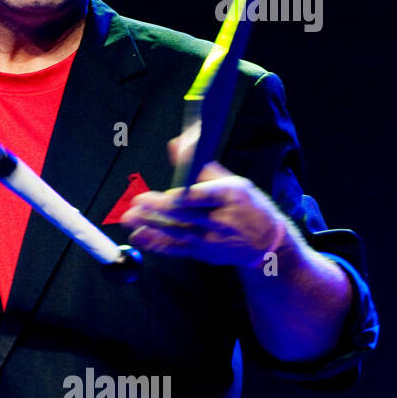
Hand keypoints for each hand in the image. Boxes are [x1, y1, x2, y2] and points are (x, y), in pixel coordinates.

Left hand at [117, 136, 288, 268]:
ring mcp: (211, 240)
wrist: (267, 243)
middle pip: (187, 215)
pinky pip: (176, 249)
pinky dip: (156, 244)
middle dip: (160, 209)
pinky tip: (138, 236)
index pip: (205, 196)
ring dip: (151, 226)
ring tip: (129, 218)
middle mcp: (221, 220)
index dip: (186, 196)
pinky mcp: (203, 254)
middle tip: (137, 202)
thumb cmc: (246, 205)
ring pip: (177, 233)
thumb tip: (177, 144)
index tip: (168, 193)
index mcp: (230, 197)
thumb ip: (200, 165)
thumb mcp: (233, 181)